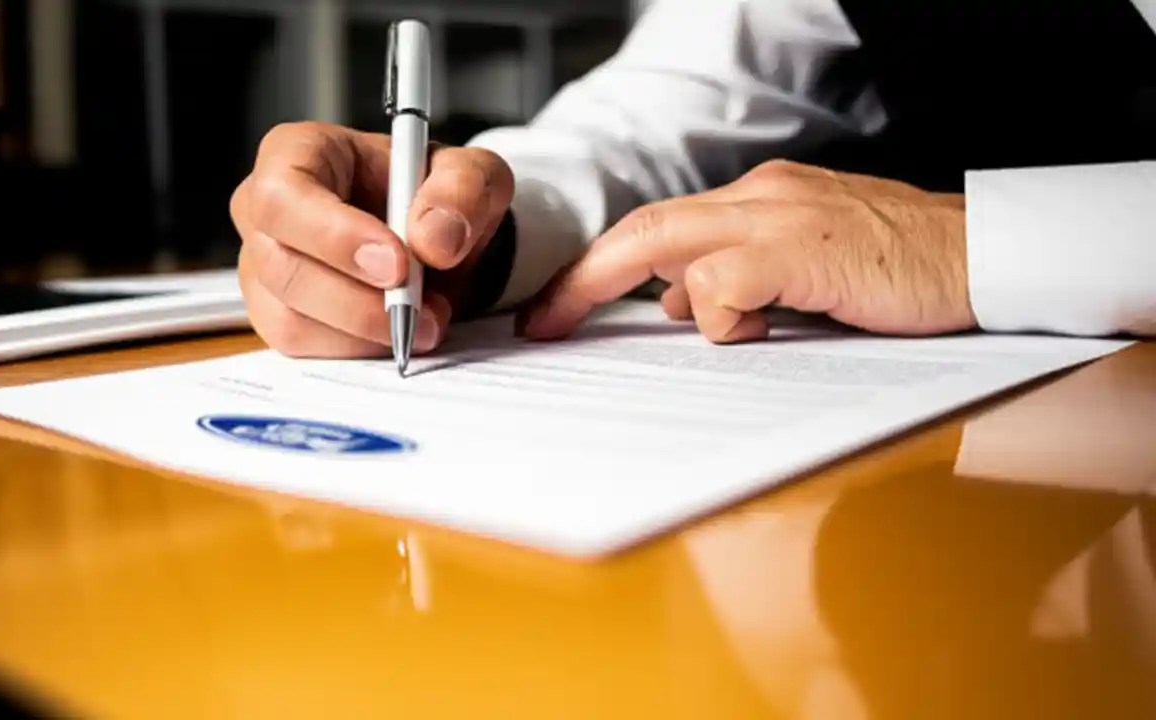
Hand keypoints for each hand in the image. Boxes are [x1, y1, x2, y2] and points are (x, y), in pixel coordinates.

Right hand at [232, 122, 513, 356]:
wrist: (433, 242)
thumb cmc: (432, 195)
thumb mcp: (469, 175)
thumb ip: (461, 192)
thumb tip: (435, 239)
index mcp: (296, 154)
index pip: (284, 197)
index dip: (335, 237)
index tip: (396, 264)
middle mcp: (264, 211)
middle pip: (282, 267)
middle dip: (358, 299)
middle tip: (423, 308)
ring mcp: (262, 268)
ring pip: (291, 318)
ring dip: (365, 331)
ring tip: (425, 317)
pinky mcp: (275, 316)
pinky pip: (303, 349)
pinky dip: (358, 349)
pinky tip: (396, 330)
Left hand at [520, 160, 976, 342]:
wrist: (985, 256)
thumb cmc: (899, 270)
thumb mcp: (805, 274)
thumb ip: (742, 281)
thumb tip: (674, 305)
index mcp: (756, 204)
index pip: (658, 229)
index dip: (600, 270)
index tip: (562, 307)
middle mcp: (758, 199)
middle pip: (641, 228)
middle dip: (581, 279)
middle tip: (541, 323)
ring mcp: (779, 219)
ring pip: (667, 242)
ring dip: (644, 294)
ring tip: (663, 331)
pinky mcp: (805, 250)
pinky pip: (724, 278)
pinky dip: (716, 312)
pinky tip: (750, 330)